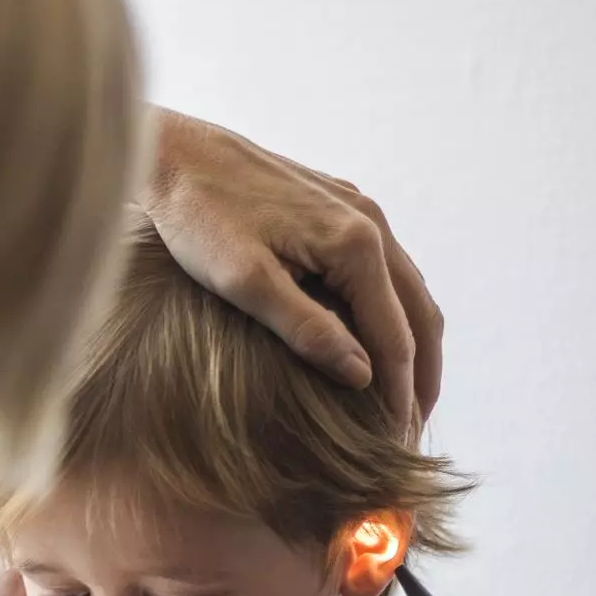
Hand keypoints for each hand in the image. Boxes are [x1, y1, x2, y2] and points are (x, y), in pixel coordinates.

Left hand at [141, 108, 443, 436]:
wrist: (173, 153)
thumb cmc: (199, 219)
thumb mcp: (247, 283)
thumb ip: (308, 328)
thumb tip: (363, 375)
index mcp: (356, 244)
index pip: (397, 338)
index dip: (400, 396)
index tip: (397, 442)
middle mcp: (371, 222)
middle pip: (421, 314)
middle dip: (423, 377)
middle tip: (413, 432)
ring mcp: (359, 208)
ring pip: (410, 289)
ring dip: (414, 345)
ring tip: (405, 397)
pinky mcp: (340, 204)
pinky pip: (387, 266)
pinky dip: (395, 310)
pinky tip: (377, 338)